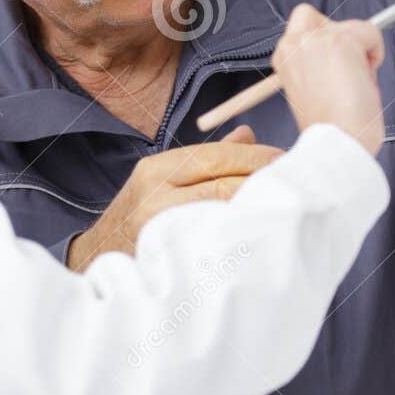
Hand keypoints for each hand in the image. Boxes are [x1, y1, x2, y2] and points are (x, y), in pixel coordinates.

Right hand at [66, 125, 280, 270]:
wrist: (97, 260)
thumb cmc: (137, 217)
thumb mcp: (162, 179)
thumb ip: (205, 159)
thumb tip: (249, 135)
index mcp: (156, 170)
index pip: (217, 157)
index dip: (258, 157)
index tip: (286, 159)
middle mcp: (156, 197)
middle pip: (226, 184)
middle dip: (265, 182)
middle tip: (296, 184)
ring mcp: (163, 231)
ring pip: (226, 214)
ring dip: (259, 211)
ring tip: (285, 209)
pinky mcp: (173, 260)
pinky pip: (218, 244)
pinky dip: (242, 238)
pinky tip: (259, 237)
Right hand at [271, 5, 385, 155]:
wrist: (337, 142)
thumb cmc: (330, 126)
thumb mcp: (311, 88)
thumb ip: (318, 64)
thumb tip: (344, 51)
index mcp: (283, 58)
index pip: (300, 25)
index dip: (323, 42)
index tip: (334, 63)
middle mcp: (293, 43)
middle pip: (317, 16)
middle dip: (339, 37)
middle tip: (346, 69)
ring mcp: (316, 40)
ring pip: (350, 25)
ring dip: (360, 49)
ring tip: (354, 81)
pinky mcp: (340, 41)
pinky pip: (371, 32)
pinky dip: (376, 52)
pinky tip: (365, 78)